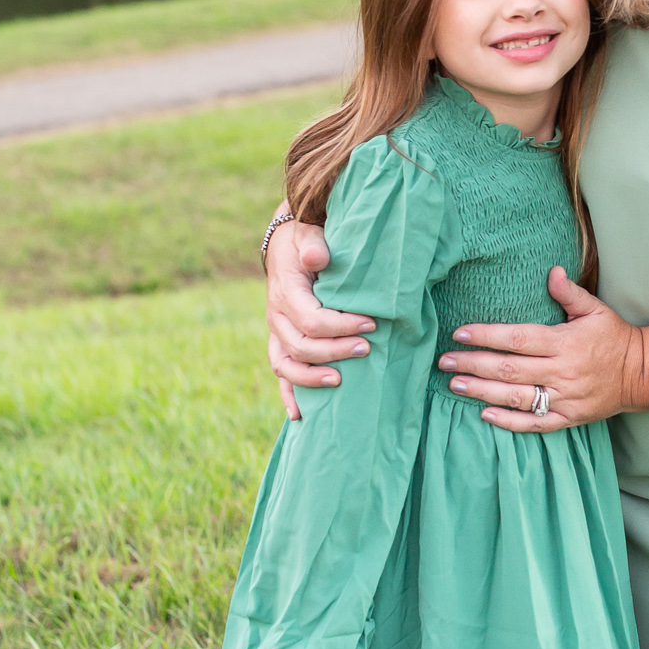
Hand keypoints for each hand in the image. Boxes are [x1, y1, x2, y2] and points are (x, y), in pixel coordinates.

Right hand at [265, 215, 375, 420]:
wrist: (288, 243)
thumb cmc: (307, 238)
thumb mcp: (308, 232)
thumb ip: (314, 244)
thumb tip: (318, 259)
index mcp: (286, 292)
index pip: (311, 320)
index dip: (341, 327)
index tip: (372, 324)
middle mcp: (276, 316)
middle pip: (301, 346)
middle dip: (336, 351)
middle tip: (368, 349)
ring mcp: (276, 332)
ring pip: (286, 365)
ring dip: (312, 378)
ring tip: (342, 382)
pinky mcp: (279, 342)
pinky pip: (280, 372)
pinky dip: (288, 395)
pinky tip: (300, 415)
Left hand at [438, 267, 648, 430]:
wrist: (642, 374)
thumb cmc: (615, 338)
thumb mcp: (596, 310)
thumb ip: (569, 293)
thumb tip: (551, 272)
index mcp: (564, 342)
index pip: (518, 339)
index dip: (486, 336)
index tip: (460, 333)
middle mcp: (561, 372)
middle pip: (509, 369)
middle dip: (474, 364)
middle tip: (444, 362)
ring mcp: (564, 398)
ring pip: (517, 398)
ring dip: (482, 392)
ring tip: (455, 385)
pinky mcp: (568, 418)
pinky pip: (535, 424)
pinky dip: (509, 423)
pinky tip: (485, 415)